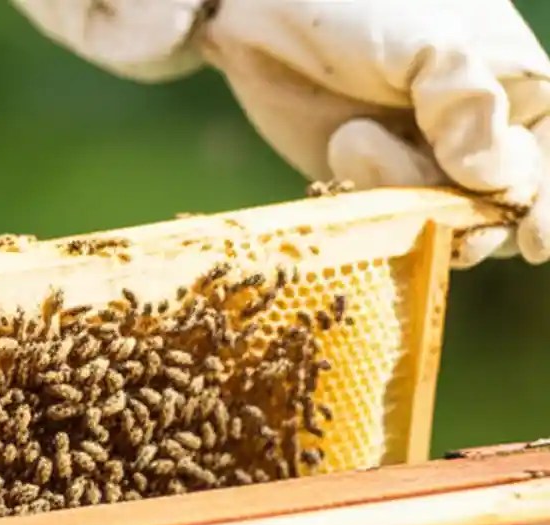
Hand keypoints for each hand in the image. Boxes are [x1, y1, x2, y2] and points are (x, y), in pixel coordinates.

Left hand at [15, 0, 549, 267]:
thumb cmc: (359, 8)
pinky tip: (339, 156)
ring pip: (438, 225)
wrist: (264, 16)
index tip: (534, 241)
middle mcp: (476, 140)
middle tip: (421, 191)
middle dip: (463, 212)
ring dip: (401, 198)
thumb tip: (495, 180)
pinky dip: (368, 208)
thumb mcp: (426, 43)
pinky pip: (385, 225)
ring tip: (351, 138)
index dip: (546, 205)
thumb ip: (466, 104)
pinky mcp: (368, 187)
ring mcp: (422, 168)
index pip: (547, 161)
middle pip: (498, 210)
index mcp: (517, 95)